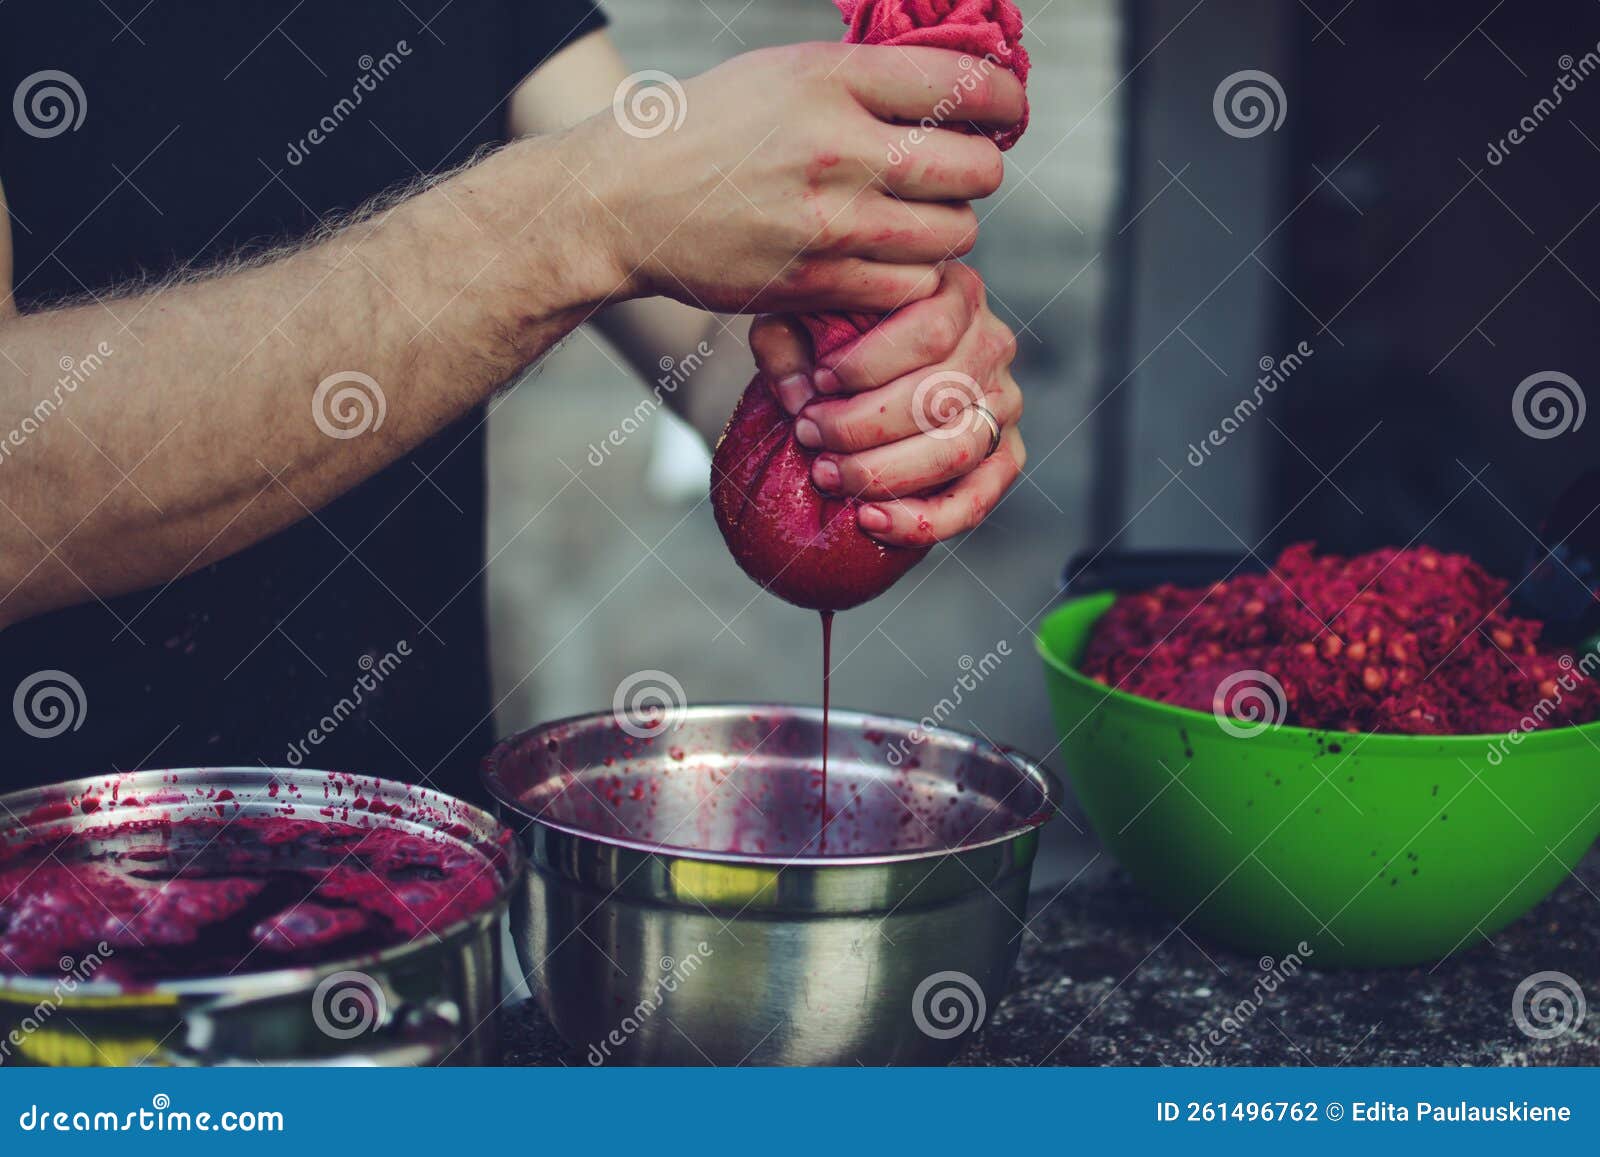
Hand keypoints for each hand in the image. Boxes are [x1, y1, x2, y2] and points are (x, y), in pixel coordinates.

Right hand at [571, 43, 1023, 313]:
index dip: (1003, 102)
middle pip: (974, 168)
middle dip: (979, 170)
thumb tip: (953, 84)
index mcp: (831, 79)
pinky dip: (912, 276)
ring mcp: (830, 221)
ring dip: (948, 228)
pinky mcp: (817, 281)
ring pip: (953, 234)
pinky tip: (887, 260)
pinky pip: (911, 286)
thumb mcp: (780, 72)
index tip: (1005, 112)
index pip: (963, 84)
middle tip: (960, 171)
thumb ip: (863, 80)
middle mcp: (838, 147)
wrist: (623, 201)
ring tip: (918, 218)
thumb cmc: (705, 130)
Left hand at [749, 263, 1024, 546]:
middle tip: (809, 436)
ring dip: (885, 473)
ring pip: (957, 451)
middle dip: (863, 426)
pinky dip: (923, 520)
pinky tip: (870, 521)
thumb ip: (787, 344)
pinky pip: (976, 499)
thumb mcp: (800, 315)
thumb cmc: (832, 328)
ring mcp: (1004, 402)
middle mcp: (992, 344)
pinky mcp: (1003, 454)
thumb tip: (800, 400)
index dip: (872, 364)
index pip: (933, 332)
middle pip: (941, 398)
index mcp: (956, 292)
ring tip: (829, 476)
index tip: (820, 381)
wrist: (866, 359)